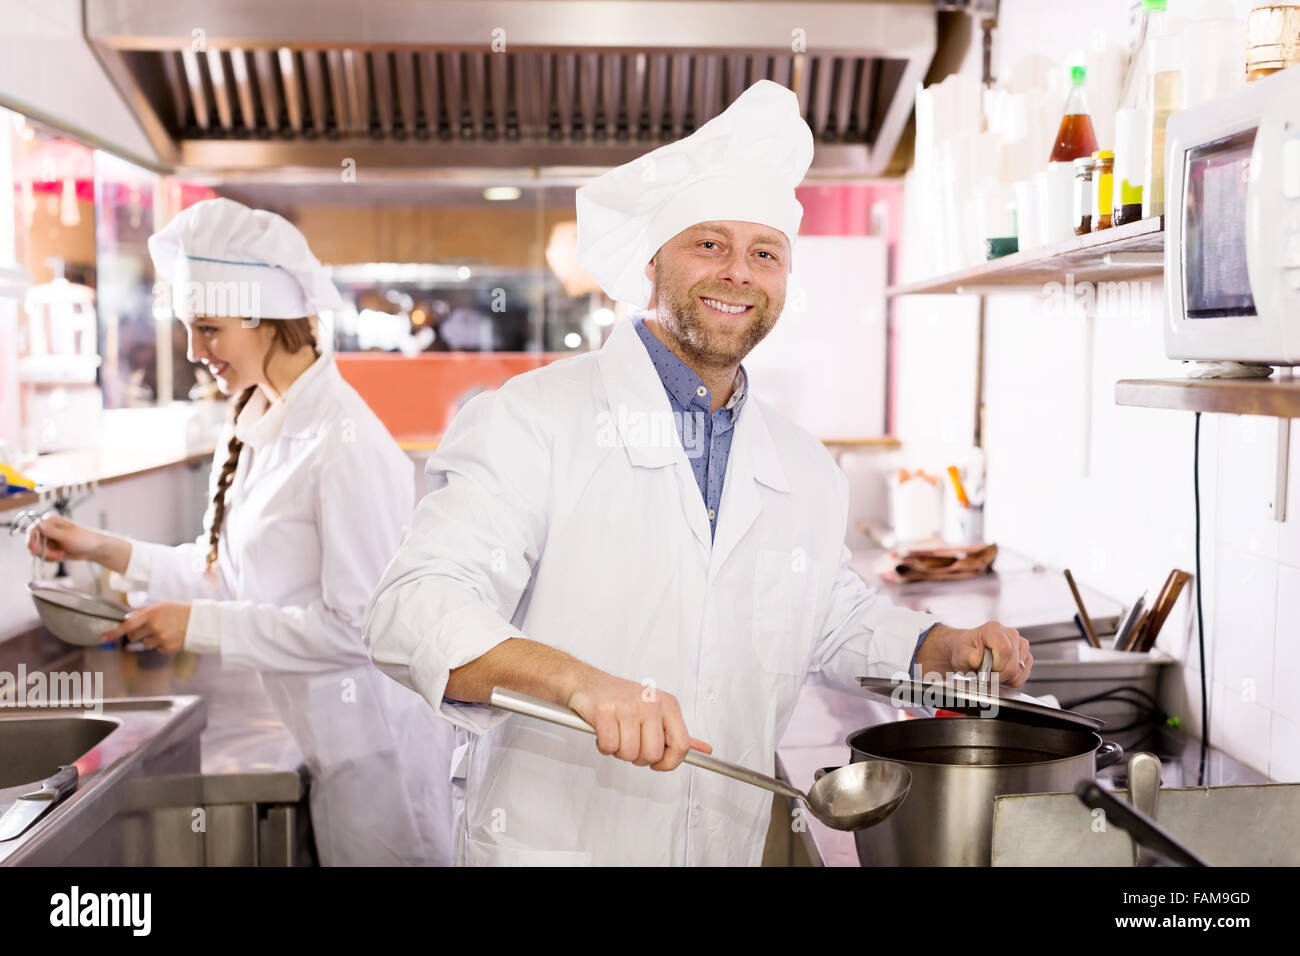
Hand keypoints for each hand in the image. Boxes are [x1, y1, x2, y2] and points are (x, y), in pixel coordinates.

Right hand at [27, 515, 130, 573]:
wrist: (94, 548)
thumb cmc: (84, 539)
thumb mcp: (67, 536)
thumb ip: (52, 532)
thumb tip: (38, 525)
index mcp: (50, 520)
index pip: (33, 529)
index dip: (31, 540)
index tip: (34, 550)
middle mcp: (46, 528)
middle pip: (33, 542)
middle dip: (44, 551)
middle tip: (58, 556)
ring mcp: (47, 538)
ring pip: (37, 550)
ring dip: (49, 556)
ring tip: (62, 555)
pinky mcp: (50, 547)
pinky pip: (43, 555)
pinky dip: (50, 558)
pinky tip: (61, 556)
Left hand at [100, 602, 191, 653]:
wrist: (200, 621)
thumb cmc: (179, 611)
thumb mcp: (161, 607)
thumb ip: (144, 613)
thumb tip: (129, 621)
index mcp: (151, 614)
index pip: (126, 625)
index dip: (113, 633)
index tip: (102, 638)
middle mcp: (154, 627)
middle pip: (133, 636)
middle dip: (136, 634)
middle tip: (148, 628)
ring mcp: (160, 638)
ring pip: (145, 644)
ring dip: (151, 639)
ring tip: (166, 631)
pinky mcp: (167, 647)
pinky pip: (157, 648)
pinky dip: (162, 644)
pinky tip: (171, 636)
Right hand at [567, 671, 712, 771]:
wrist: (588, 683)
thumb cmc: (622, 699)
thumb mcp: (656, 711)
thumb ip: (678, 733)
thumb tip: (704, 751)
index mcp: (668, 705)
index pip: (681, 745)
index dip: (668, 762)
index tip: (658, 764)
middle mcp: (650, 704)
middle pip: (652, 754)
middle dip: (638, 757)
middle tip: (630, 744)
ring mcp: (628, 707)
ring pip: (629, 753)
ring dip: (619, 751)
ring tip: (616, 735)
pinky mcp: (605, 711)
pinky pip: (609, 746)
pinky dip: (604, 746)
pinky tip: (604, 732)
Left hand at [917, 621, 1032, 687]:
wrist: (969, 652)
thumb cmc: (966, 650)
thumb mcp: (961, 653)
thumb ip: (968, 656)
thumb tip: (976, 659)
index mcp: (994, 629)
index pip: (1005, 651)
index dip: (996, 666)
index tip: (985, 671)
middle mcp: (1011, 634)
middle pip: (1013, 664)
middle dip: (999, 675)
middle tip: (986, 674)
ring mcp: (1021, 645)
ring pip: (1020, 670)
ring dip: (1005, 678)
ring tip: (993, 672)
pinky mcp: (1026, 656)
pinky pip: (1023, 675)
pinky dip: (1012, 679)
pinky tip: (1001, 674)